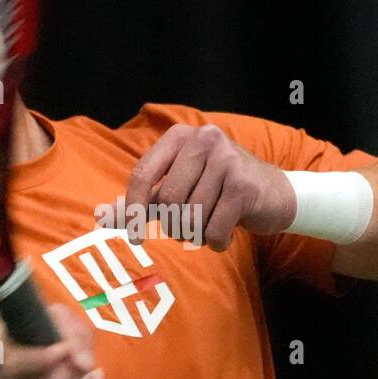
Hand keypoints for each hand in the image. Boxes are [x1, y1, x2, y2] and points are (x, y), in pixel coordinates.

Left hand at [122, 123, 295, 249]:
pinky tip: (226, 234)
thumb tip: (102, 217)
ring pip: (191, 217)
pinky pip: (213, 229)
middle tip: (187, 230)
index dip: (132, 210)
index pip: (143, 175)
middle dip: (174, 225)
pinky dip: (216, 242)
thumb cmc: (219, 191)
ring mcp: (227, 159)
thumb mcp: (178, 191)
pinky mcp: (244, 185)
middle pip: (167, 200)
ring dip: (197, 235)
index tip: (133, 237)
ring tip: (211, 227)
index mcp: (181, 136)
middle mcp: (204, 139)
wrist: (275, 194)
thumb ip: (142, 202)